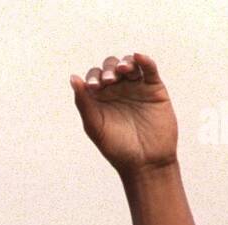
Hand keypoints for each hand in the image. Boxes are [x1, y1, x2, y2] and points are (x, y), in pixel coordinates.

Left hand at [69, 52, 177, 173]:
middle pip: (111, 67)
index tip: (94, 87)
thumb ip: (83, 103)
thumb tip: (73, 77)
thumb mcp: (95, 127)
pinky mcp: (154, 89)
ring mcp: (137, 88)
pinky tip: (138, 57)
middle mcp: (118, 91)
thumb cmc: (118, 149)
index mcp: (101, 99)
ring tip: (122, 71)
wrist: (146, 163)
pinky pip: (149, 69)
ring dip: (125, 63)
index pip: (94, 77)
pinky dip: (144, 60)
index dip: (93, 76)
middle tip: (109, 82)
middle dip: (109, 69)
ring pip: (129, 65)